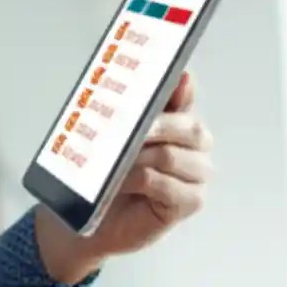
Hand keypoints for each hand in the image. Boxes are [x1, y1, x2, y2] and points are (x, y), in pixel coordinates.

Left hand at [35, 72, 212, 282]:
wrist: (90, 211)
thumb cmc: (104, 170)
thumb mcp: (112, 132)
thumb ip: (133, 107)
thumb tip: (160, 79)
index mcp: (178, 121)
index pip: (185, 96)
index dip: (183, 86)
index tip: (177, 75)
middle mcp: (195, 146)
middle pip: (190, 127)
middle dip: (157, 125)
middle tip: (130, 127)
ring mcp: (197, 175)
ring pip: (173, 156)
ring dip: (139, 158)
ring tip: (115, 162)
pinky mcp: (190, 202)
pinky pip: (166, 185)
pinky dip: (140, 181)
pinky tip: (122, 183)